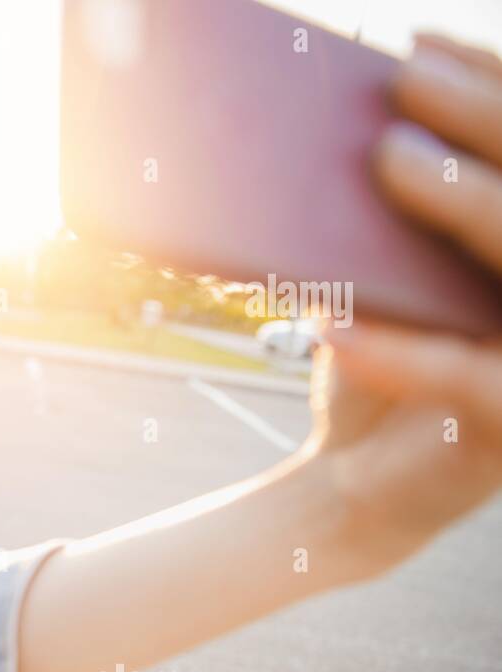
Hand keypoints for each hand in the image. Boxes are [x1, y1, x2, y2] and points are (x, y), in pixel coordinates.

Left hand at [301, 33, 501, 575]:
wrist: (355, 481)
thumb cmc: (370, 366)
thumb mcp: (367, 286)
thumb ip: (372, 226)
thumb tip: (336, 134)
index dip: (495, 90)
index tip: (421, 44)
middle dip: (485, 121)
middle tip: (406, 79)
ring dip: (465, 204)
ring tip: (389, 160)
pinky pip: (463, 377)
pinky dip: (397, 349)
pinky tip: (332, 322)